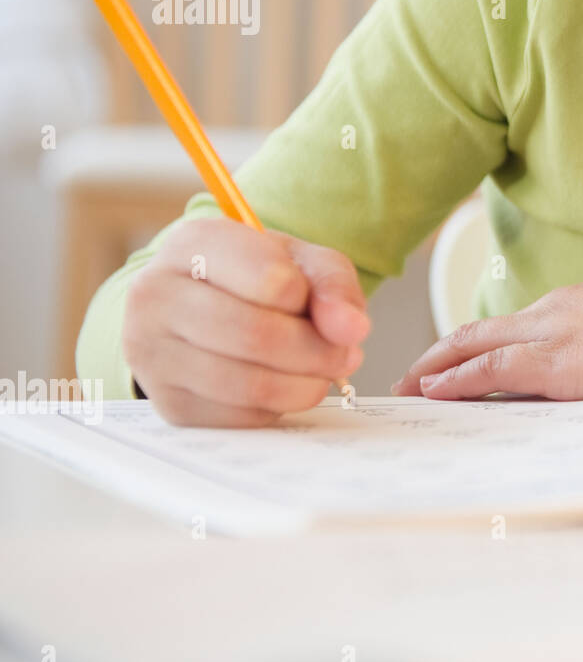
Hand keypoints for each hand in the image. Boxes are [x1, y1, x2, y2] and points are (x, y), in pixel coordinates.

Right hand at [122, 218, 370, 425]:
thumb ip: (333, 286)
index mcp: (194, 243)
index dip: (310, 300)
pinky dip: (277, 408)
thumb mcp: (302, 262)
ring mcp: (153, 353)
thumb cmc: (257, 277)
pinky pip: (238, 417)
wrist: (206, 304)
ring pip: (247, 383)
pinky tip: (285, 386)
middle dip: (318, 351)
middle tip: (345, 354)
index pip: (270, 280)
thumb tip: (351, 329)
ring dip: (305, 385)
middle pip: (257, 336)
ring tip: (322, 371)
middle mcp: (156, 295)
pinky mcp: (168, 403)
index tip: (324, 307)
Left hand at [392, 255, 582, 401]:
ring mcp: (559, 332)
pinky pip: (492, 371)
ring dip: (433, 370)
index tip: (451, 364)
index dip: (475, 346)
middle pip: (479, 331)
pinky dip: (456, 382)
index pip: (513, 326)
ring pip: (473, 347)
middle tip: (407, 380)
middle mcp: (559, 311)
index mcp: (582, 305)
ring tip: (403, 393)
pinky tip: (433, 394)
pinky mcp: (563, 361)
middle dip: (437, 356)